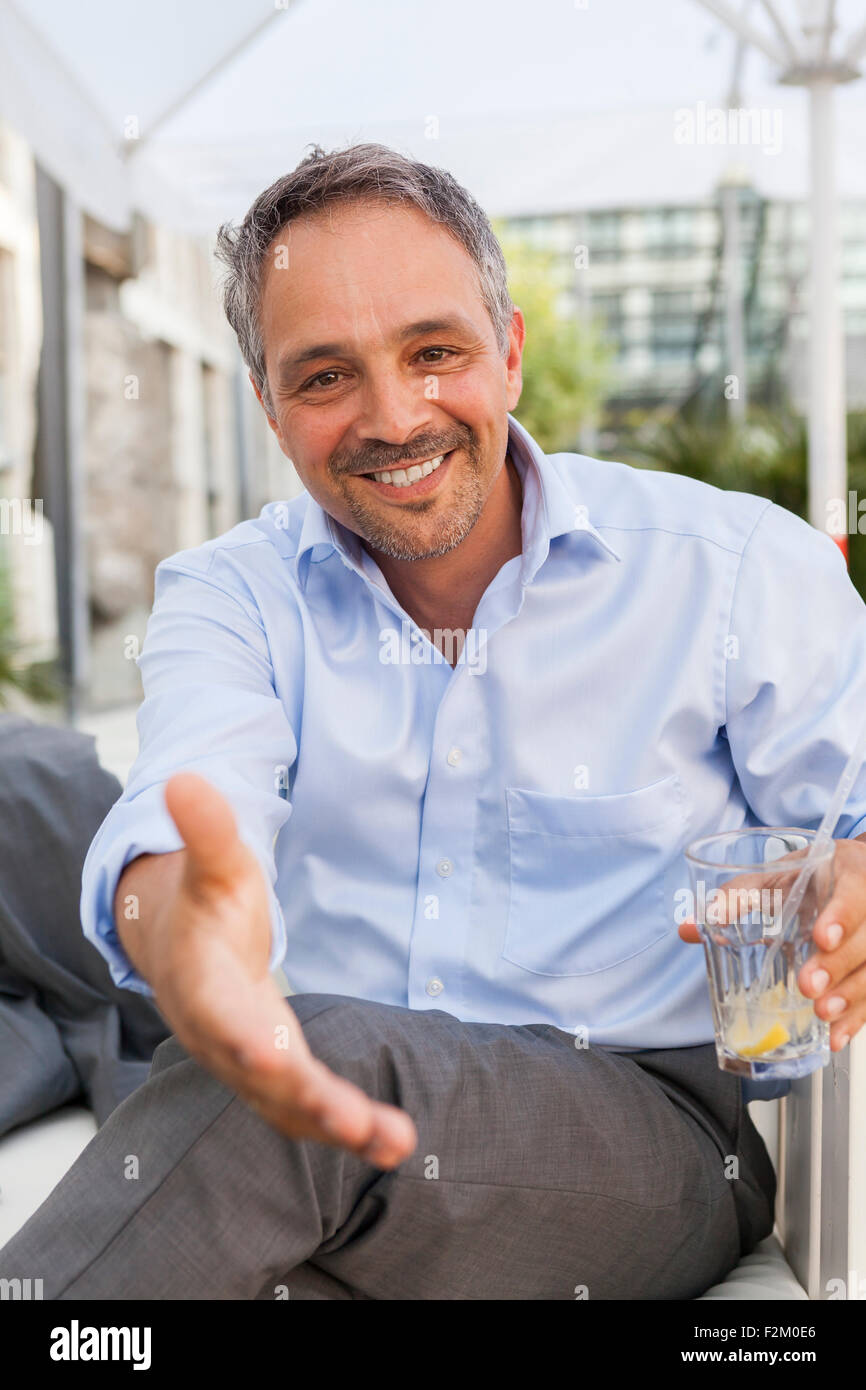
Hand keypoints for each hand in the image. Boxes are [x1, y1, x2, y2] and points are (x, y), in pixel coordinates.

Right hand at [143, 771, 416, 1166]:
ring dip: (338, 1128)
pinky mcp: (275, 1079)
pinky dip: (346, 1129)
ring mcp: (248, 1066)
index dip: (242, 1037)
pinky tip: (395, 1141)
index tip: (272, 1056)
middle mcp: (222, 1037)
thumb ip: (206, 829)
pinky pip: (308, 1111)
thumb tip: (184, 775)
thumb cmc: (204, 903)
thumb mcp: (212, 863)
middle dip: (307, 1099)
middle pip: (261, 1077)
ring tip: (395, 1142)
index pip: (221, 1016)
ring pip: (289, 1107)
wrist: (180, 950)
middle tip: (354, 1121)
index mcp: (203, 985)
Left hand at [678, 835, 865, 1052]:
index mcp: (849, 874)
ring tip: (822, 1013)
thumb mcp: (775, 876)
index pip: (855, 892)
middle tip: (808, 985)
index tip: (822, 937)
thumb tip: (690, 927)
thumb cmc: (811, 878)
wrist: (846, 881)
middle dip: (837, 965)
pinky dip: (855, 1019)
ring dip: (849, 996)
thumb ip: (735, 898)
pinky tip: (835, 1036)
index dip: (842, 916)